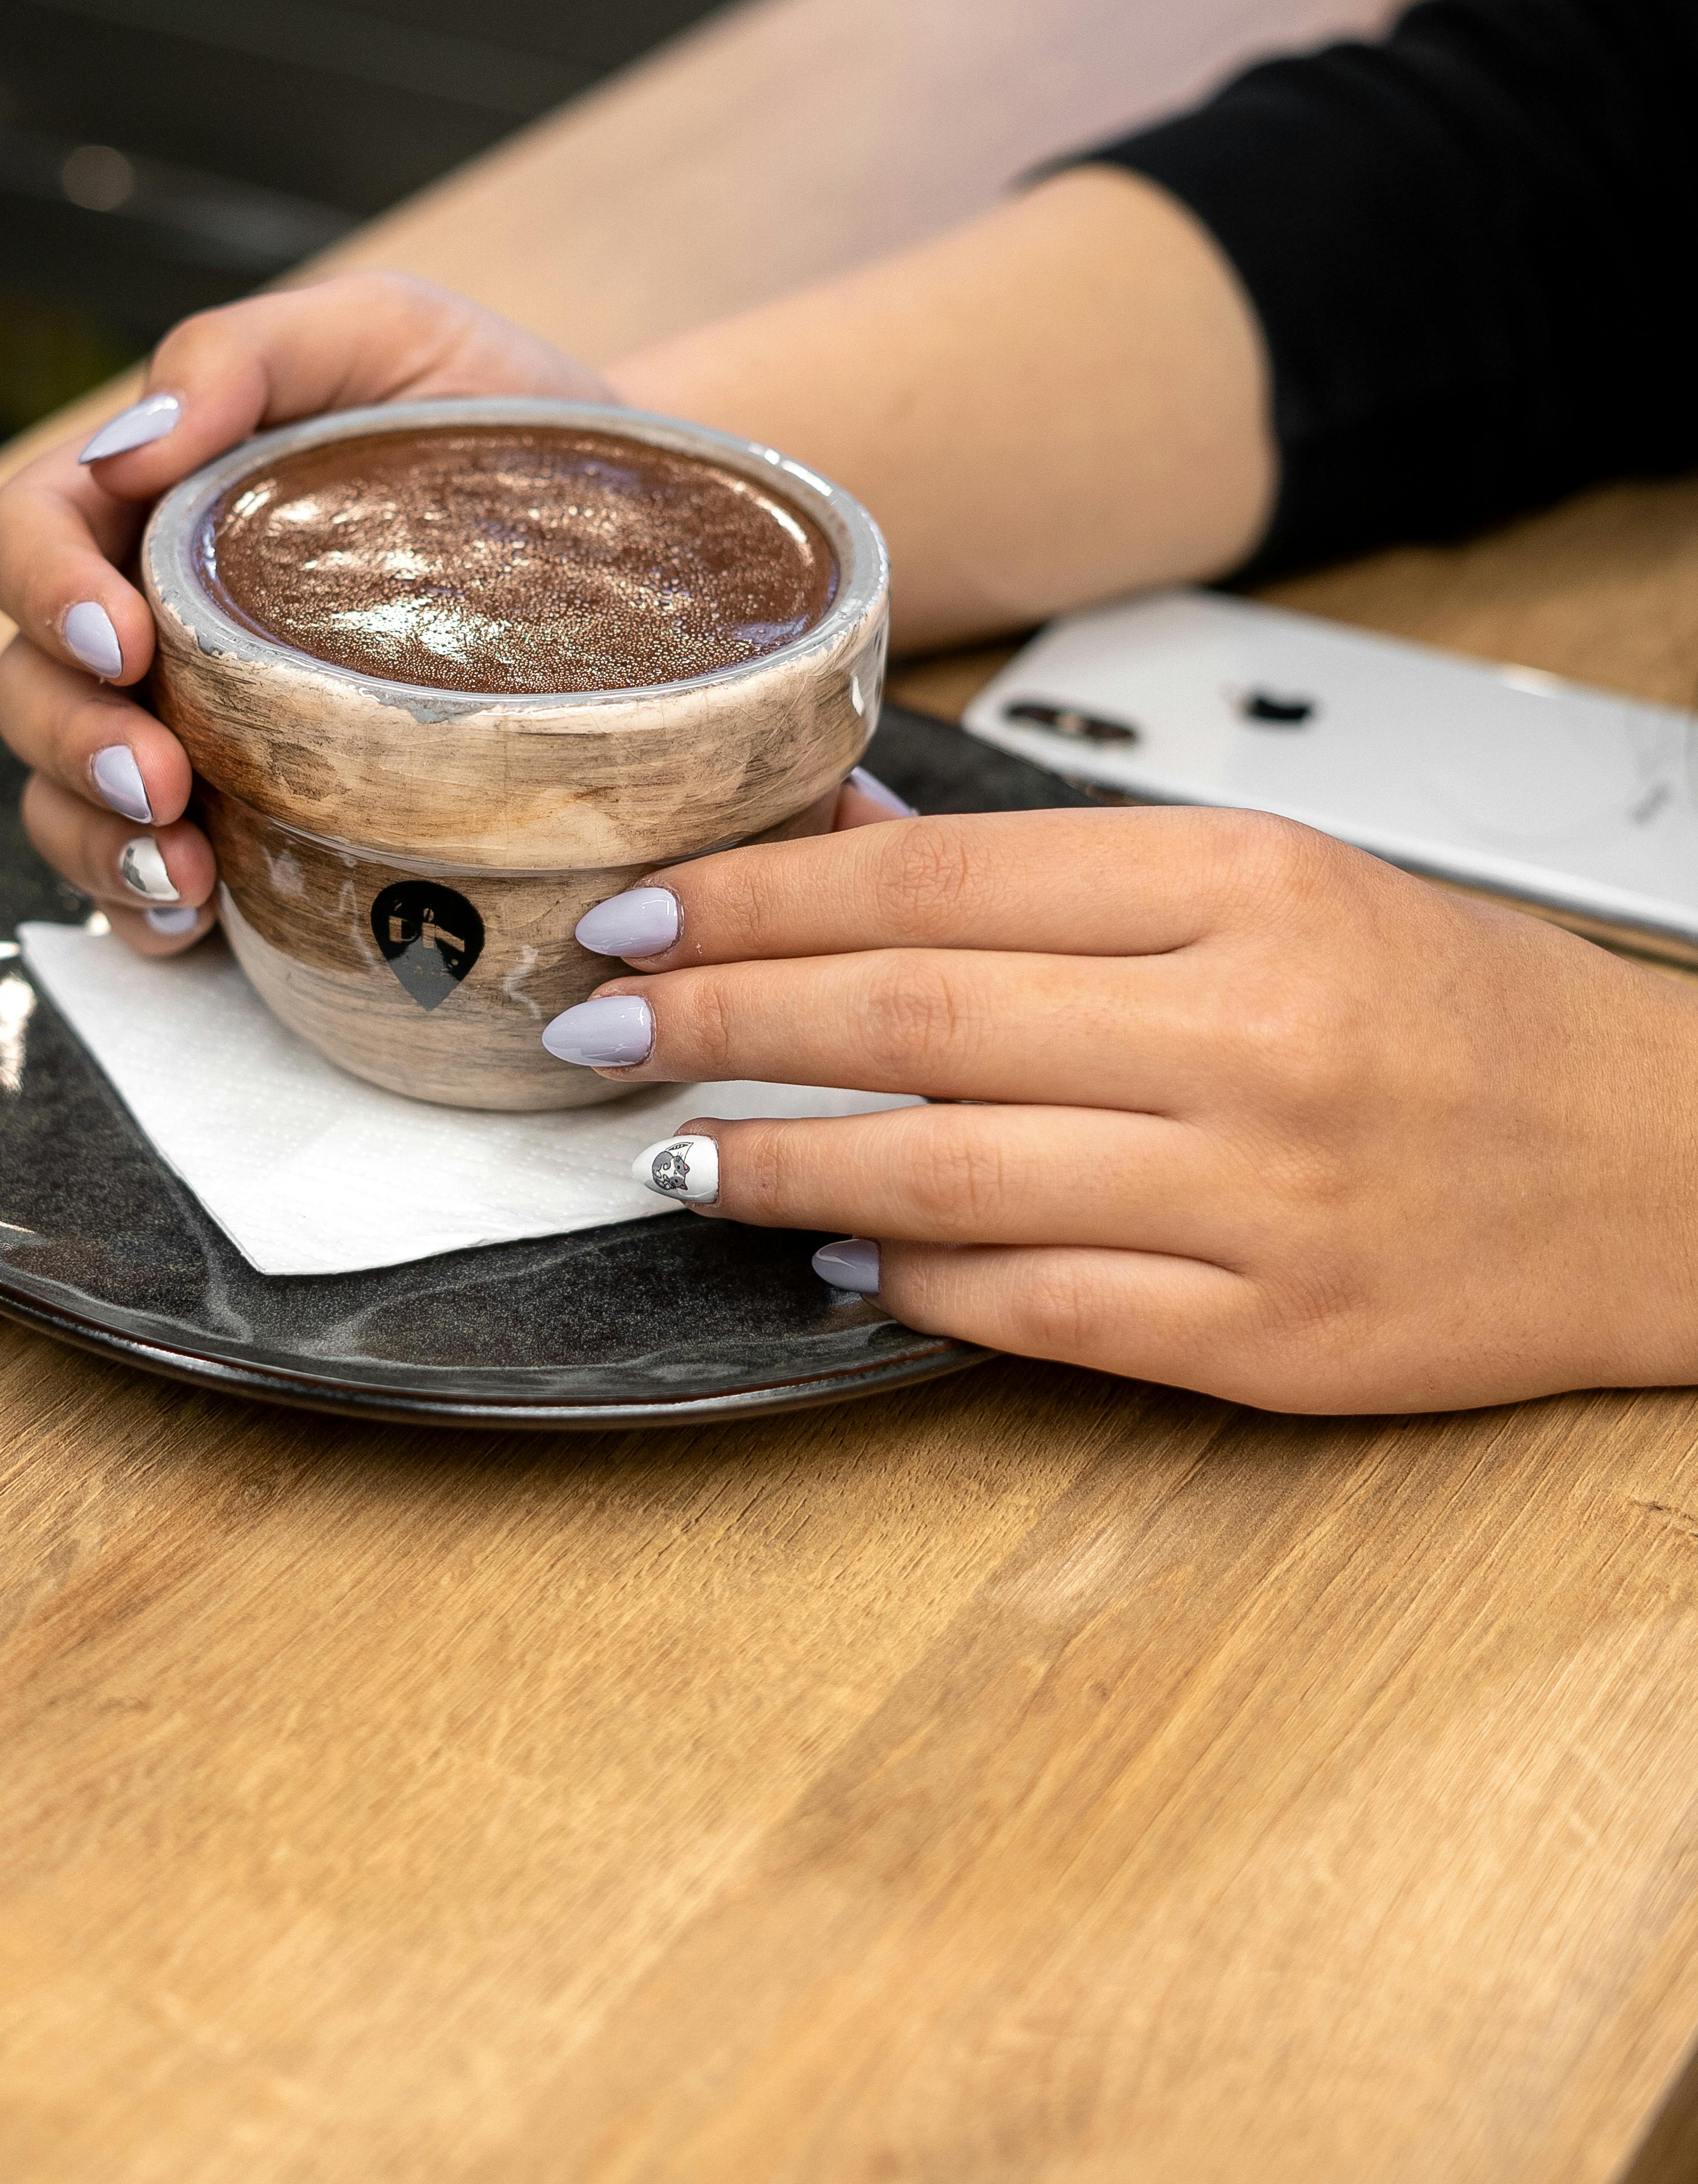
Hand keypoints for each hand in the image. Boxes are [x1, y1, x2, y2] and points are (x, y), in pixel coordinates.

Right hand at [0, 271, 609, 952]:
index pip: (29, 537)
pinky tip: (191, 920)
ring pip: (66, 796)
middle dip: (70, 741)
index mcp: (152, 504)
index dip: (45, 592)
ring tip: (183, 873)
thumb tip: (131, 444)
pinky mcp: (255, 820)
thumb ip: (247, 354)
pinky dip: (143, 911)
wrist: (630, 523)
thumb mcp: (387, 334)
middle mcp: (153, 624)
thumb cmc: (491, 413)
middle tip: (159, 781)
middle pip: (29, 685)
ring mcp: (194, 730)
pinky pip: (146, 884)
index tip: (122, 640)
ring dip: (97, 843)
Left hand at [541, 806, 1697, 1412]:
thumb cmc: (1454, 1009)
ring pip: (953, 1177)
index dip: (759, 899)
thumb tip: (836, 844)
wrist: (1661, 1168)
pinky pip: (1043, 1312)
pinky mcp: (1273, 1339)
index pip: (937, 882)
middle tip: (593, 1028)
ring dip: (778, 1166)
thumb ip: (1049, 875)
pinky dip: (917, 1286)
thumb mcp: (1272, 881)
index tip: (639, 911)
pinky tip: (836, 1260)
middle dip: (719, 1019)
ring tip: (671, 1153)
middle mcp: (1249, 1033)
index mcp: (1245, 886)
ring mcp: (1261, 1197)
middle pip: (914, 1022)